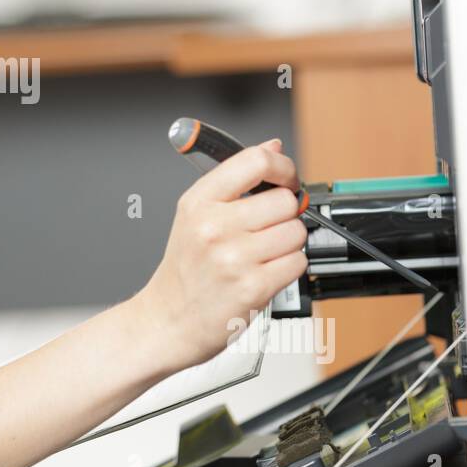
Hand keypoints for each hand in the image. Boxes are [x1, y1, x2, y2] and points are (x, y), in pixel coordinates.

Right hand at [138, 138, 307, 372]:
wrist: (168, 320)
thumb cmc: (185, 269)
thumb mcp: (194, 214)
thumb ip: (234, 179)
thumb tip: (272, 147)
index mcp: (199, 201)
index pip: (255, 161)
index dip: (283, 167)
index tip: (286, 178)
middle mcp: (214, 226)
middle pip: (285, 200)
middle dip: (285, 215)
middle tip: (267, 228)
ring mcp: (234, 258)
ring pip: (296, 232)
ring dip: (288, 244)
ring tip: (263, 254)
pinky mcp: (253, 287)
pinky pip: (297, 262)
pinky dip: (289, 268)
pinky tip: (266, 271)